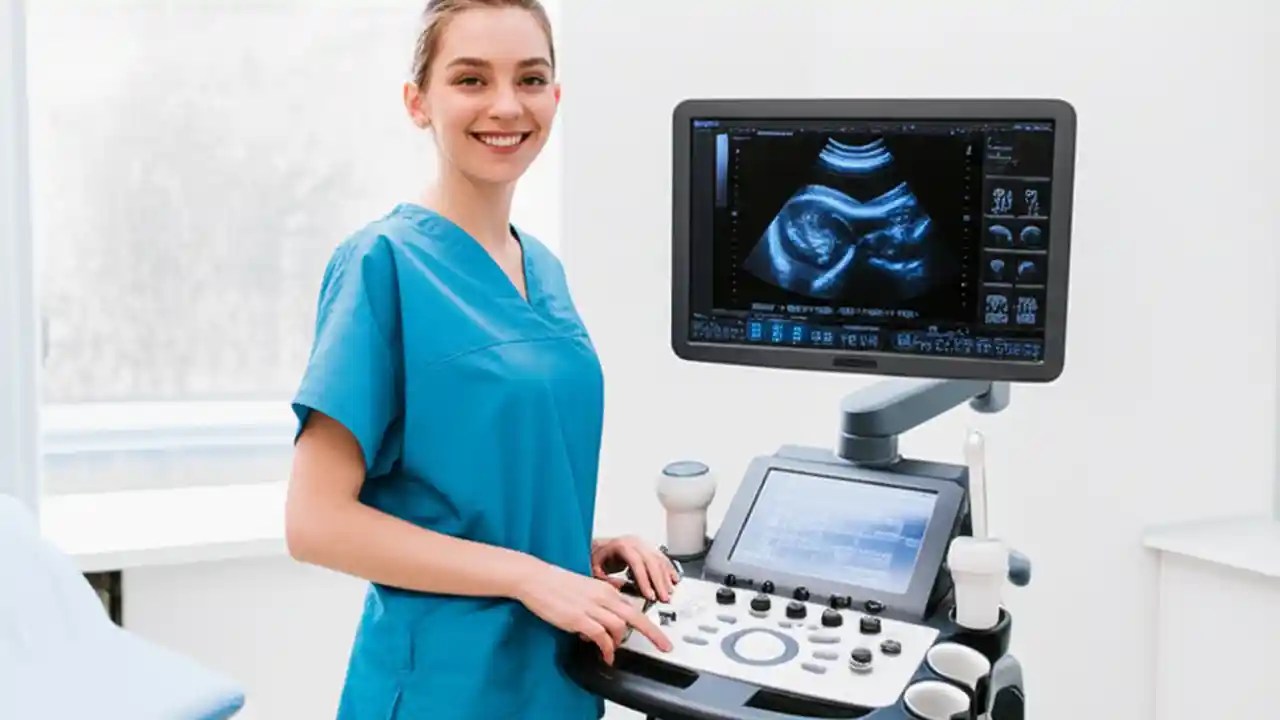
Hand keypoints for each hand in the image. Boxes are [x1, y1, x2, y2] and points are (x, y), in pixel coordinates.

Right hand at [513, 561, 671, 664]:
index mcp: (606, 589)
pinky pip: (600, 636)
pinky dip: (606, 648)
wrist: (535, 578)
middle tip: (664, 646)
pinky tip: (604, 655)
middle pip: (635, 616)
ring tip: (611, 651)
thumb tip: (612, 613)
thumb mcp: (586, 588)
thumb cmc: (556, 583)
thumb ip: (601, 599)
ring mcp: (591, 607)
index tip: (660, 636)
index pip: (634, 607)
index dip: (649, 623)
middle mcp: (603, 596)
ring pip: (619, 627)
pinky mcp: (578, 618)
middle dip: (653, 633)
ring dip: (618, 642)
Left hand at [591, 535, 678, 602]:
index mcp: (621, 546)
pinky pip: (662, 558)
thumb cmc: (598, 558)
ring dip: (666, 578)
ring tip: (669, 594)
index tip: (649, 595)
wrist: (600, 547)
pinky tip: (674, 580)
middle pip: (651, 561)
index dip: (644, 580)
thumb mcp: (596, 570)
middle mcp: (634, 543)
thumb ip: (607, 581)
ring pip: (659, 560)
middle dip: (659, 582)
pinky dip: (669, 570)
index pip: (636, 563)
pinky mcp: (648, 548)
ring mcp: (643, 544)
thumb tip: (619, 594)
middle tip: (664, 598)